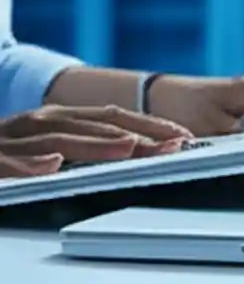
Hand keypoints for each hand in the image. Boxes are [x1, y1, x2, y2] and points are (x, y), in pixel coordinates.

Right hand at [0, 105, 193, 177]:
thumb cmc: (3, 153)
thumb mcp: (46, 147)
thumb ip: (83, 148)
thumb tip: (135, 151)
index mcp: (55, 119)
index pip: (110, 118)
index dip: (148, 125)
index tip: (185, 136)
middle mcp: (36, 122)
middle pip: (93, 124)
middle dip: (136, 133)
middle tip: (173, 144)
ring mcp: (9, 138)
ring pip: (57, 138)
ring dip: (95, 143)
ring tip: (129, 148)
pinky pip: (7, 160)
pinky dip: (29, 163)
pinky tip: (51, 166)